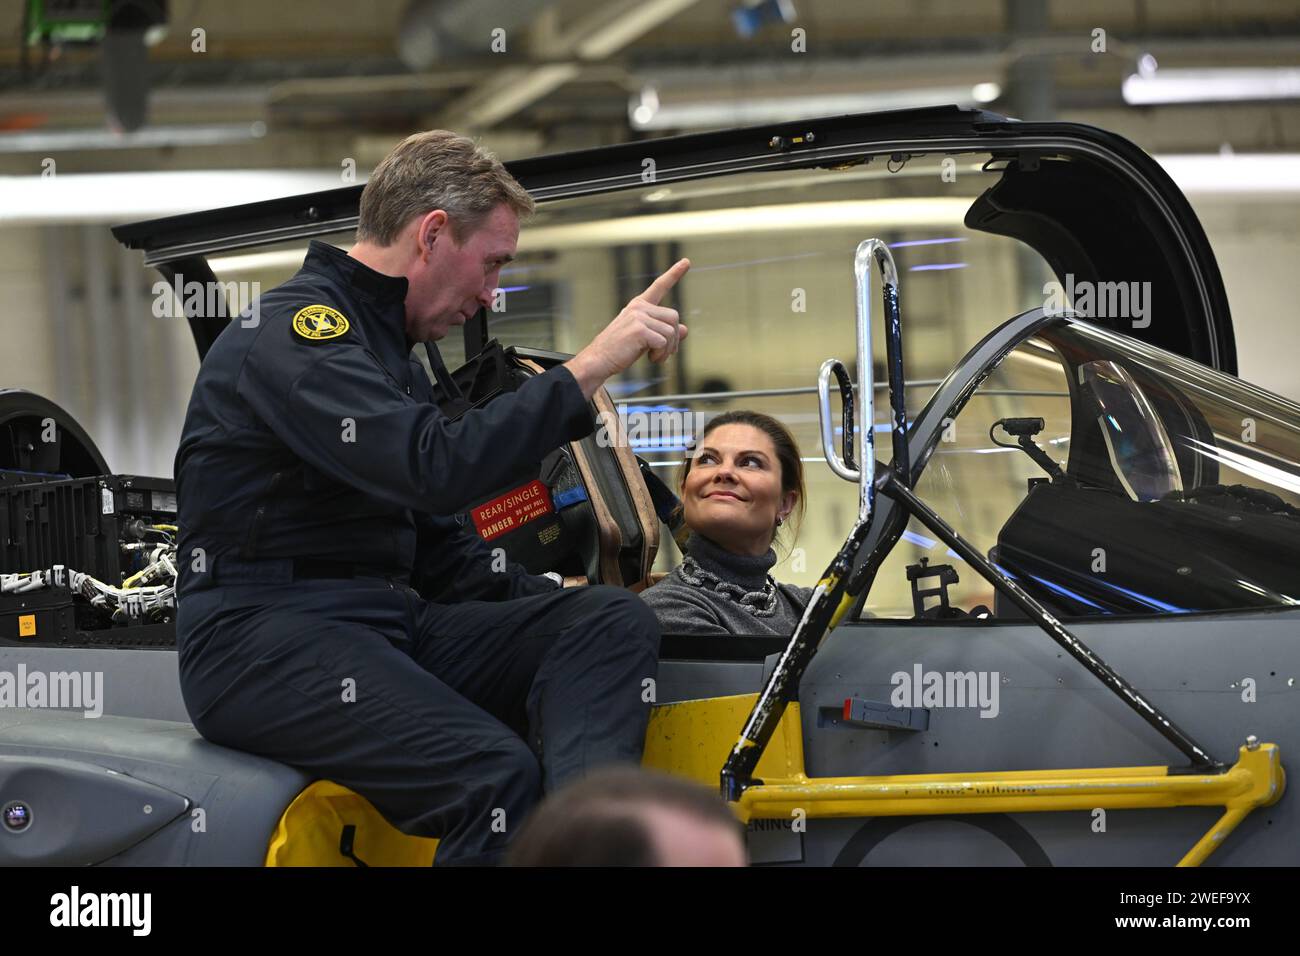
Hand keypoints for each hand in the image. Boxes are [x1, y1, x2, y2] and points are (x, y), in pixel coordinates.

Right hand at [564, 258, 690, 398]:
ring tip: (655, 358)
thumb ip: (664, 331)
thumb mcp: (645, 337)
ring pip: (671, 332)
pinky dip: (661, 354)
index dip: (674, 274)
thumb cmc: (620, 349)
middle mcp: (639, 307)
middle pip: (674, 317)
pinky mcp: (639, 330)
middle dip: (674, 339)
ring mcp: (638, 317)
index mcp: (639, 306)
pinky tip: (651, 358)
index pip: (659, 286)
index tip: (686, 262)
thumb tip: (685, 329)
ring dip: (667, 350)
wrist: (599, 360)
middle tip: (665, 353)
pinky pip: (663, 342)